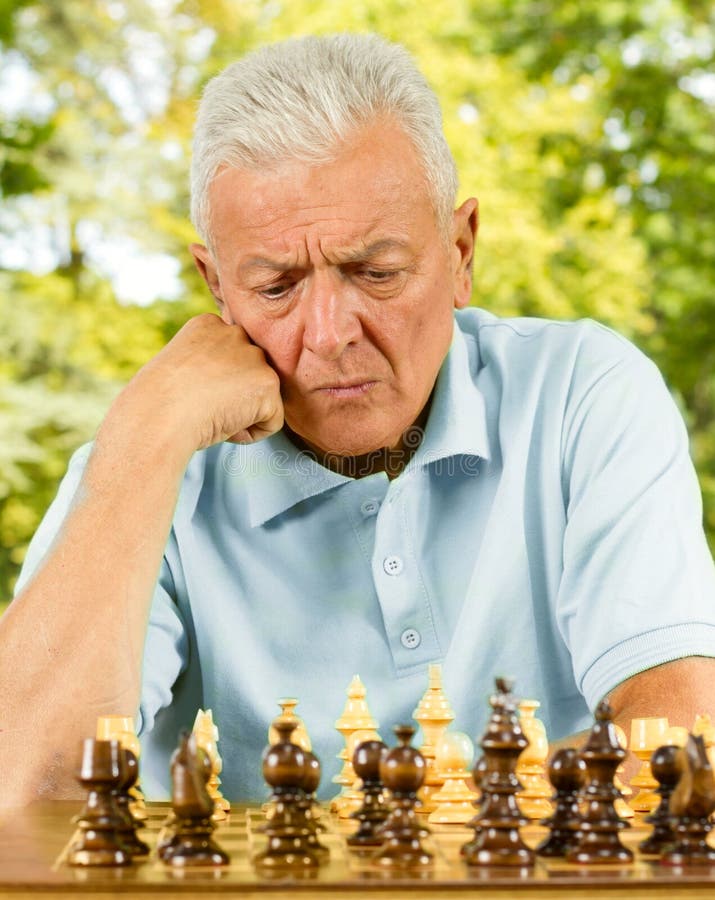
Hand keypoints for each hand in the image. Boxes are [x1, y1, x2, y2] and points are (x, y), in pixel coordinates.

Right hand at [111, 314, 283, 453]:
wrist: (158, 416)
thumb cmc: (158, 405)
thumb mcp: (181, 370)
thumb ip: (209, 367)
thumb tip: (231, 389)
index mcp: (209, 325)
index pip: (231, 359)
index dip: (214, 386)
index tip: (193, 394)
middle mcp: (235, 333)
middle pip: (250, 376)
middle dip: (233, 397)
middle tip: (202, 406)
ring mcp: (254, 356)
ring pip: (262, 398)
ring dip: (241, 414)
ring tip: (211, 414)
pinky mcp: (268, 383)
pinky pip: (272, 421)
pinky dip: (250, 434)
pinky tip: (224, 425)